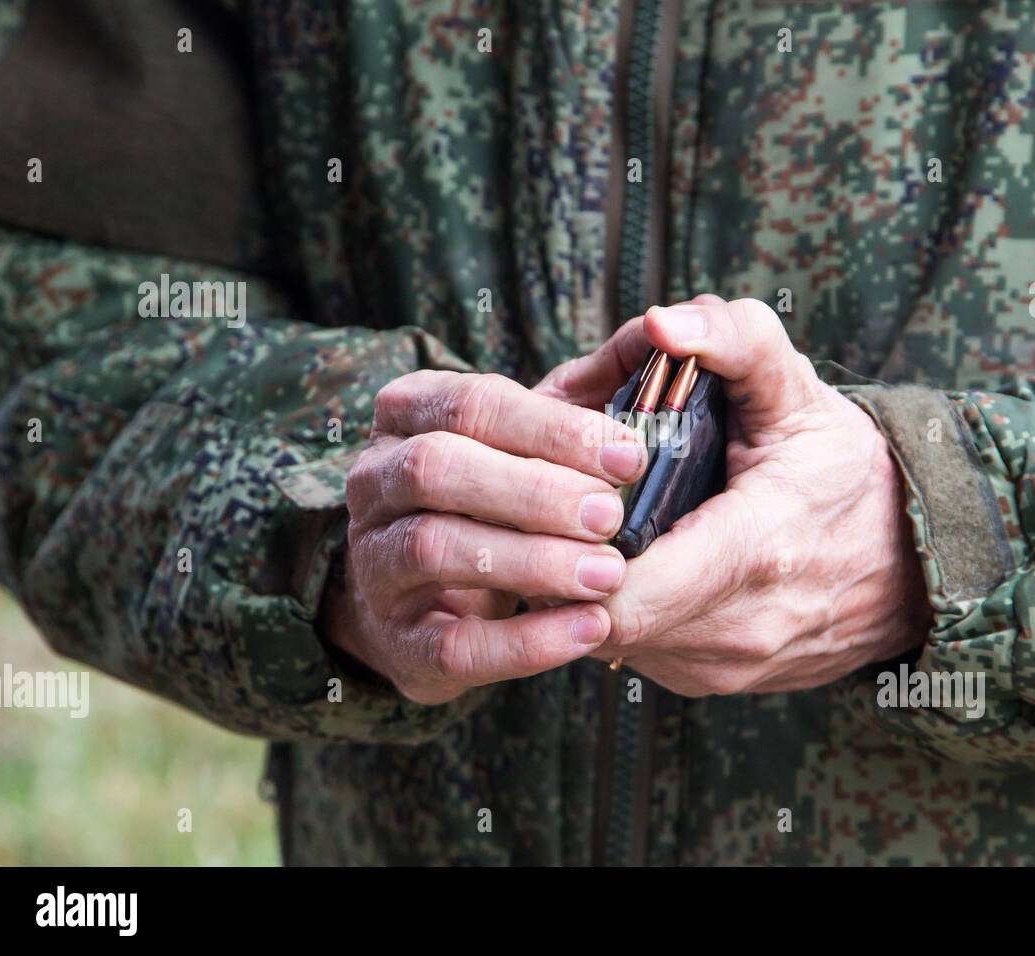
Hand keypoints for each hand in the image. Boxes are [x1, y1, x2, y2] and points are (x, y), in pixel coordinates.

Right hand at [322, 370, 646, 704]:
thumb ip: (589, 390)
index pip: (471, 404)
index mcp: (409, 414)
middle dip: (531, 490)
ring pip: (433, 548)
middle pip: (436, 468)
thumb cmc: (498, 497)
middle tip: (610, 514)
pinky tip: (589, 631)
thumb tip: (660, 332)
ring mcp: (374, 562)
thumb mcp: (534, 437)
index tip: (631, 453)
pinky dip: (526, 641)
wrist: (431, 597)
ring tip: (607, 575)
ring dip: (529, 561)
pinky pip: (454, 644)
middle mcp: (374, 480)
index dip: (552, 429)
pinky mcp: (398, 640)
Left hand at [544, 296, 930, 695]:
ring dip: (585, 583)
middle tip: (563, 500)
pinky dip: (617, 604)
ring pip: (604, 635)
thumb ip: (733, 339)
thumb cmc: (848, 471)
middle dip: (565, 556)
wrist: (913, 566)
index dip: (569, 542)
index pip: (622, 586)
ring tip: (600, 523)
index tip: (564, 491)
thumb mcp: (800, 391)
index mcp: (755, 551)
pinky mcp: (710, 680)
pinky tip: (636, 557)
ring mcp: (722, 665)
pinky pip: (632, 649)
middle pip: (598, 610)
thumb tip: (660, 324)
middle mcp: (736, 626)